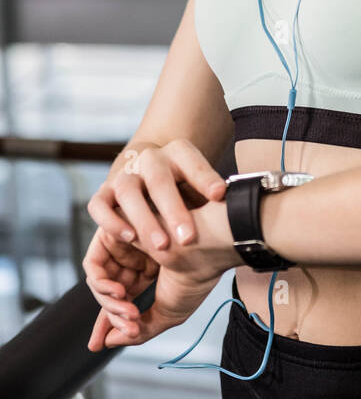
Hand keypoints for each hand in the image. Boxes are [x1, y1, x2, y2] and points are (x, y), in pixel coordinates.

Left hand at [85, 202, 237, 350]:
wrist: (204, 249)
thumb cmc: (195, 278)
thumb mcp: (167, 314)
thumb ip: (140, 330)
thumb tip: (108, 342)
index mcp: (150, 274)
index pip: (120, 302)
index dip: (108, 324)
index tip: (97, 345)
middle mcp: (135, 260)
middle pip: (108, 294)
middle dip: (114, 317)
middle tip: (133, 328)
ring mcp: (125, 246)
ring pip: (99, 283)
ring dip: (109, 304)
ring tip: (131, 312)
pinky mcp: (115, 233)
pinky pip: (92, 264)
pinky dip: (100, 284)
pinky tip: (120, 293)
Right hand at [87, 140, 226, 252]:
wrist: (149, 171)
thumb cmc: (183, 184)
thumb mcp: (201, 182)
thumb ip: (210, 188)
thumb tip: (224, 197)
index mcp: (178, 153)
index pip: (193, 164)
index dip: (206, 180)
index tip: (220, 197)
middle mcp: (149, 160)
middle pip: (159, 181)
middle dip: (173, 211)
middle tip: (188, 239)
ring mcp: (124, 175)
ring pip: (128, 193)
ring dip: (144, 220)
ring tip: (161, 246)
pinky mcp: (104, 192)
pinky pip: (99, 205)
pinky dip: (111, 221)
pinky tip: (129, 239)